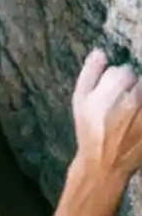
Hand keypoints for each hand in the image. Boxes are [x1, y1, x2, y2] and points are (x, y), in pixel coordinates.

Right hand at [73, 48, 141, 176]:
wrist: (104, 162)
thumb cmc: (89, 131)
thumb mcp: (79, 102)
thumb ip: (89, 74)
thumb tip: (99, 52)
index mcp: (109, 94)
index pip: (123, 72)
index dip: (117, 80)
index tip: (113, 90)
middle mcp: (130, 102)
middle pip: (137, 81)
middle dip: (132, 88)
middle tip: (124, 103)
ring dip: (137, 98)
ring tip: (129, 111)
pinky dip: (141, 111)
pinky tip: (134, 118)